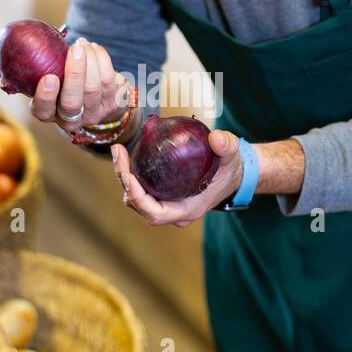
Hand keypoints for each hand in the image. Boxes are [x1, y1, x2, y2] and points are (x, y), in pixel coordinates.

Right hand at [0, 37, 132, 136]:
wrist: (95, 93)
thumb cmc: (56, 81)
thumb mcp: (33, 77)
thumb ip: (8, 68)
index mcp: (49, 113)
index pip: (44, 112)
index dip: (46, 97)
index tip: (49, 77)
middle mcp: (72, 117)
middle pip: (74, 101)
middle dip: (75, 74)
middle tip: (74, 49)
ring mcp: (94, 111)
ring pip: (95, 88)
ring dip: (90, 60)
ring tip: (81, 44)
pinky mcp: (114, 102)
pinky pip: (111, 79)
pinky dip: (102, 59)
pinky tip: (93, 49)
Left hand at [111, 129, 243, 226]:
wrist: (232, 176)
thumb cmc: (230, 169)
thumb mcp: (232, 156)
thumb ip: (227, 146)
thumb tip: (216, 138)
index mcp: (187, 209)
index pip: (155, 213)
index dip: (138, 198)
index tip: (128, 176)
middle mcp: (173, 211)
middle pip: (139, 205)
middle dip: (124, 181)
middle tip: (119, 152)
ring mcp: (166, 204)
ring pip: (136, 198)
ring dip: (124, 178)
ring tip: (119, 151)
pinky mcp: (162, 194)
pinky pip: (140, 189)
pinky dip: (130, 175)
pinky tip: (127, 153)